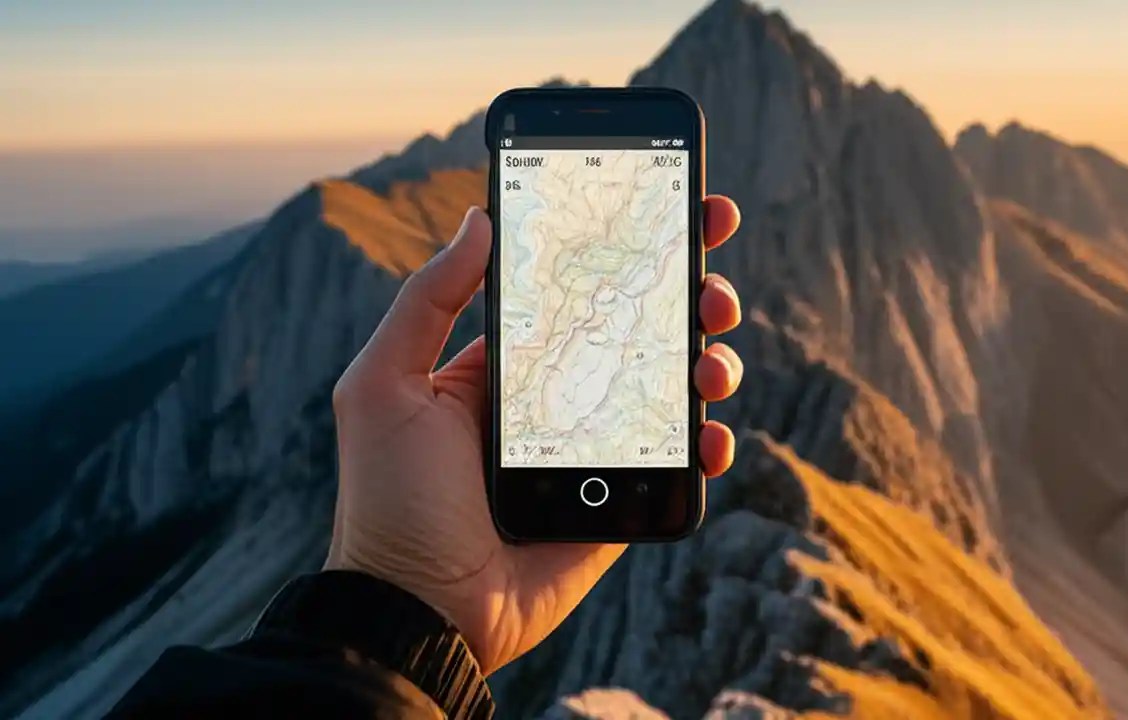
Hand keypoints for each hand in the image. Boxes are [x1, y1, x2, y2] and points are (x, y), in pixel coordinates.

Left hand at [324, 197, 743, 674]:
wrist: (419, 608)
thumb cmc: (389, 497)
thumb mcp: (383, 384)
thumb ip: (427, 300)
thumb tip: (479, 218)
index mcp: (507, 363)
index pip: (577, 288)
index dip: (624, 247)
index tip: (672, 205)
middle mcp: (559, 396)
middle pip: (641, 329)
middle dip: (687, 295)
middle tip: (709, 282)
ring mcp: (595, 448)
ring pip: (671, 387)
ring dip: (709, 360)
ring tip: (710, 360)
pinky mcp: (622, 501)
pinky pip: (679, 462)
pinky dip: (709, 443)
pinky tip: (709, 433)